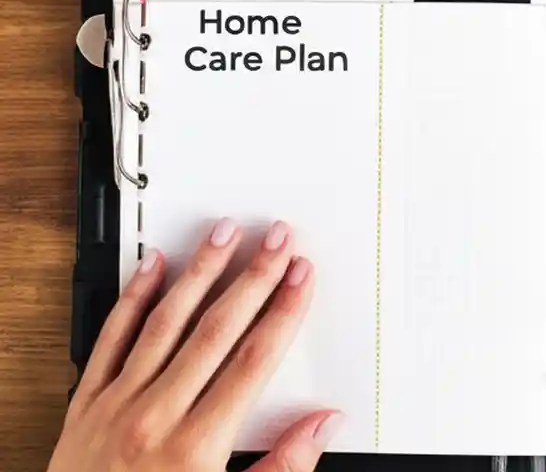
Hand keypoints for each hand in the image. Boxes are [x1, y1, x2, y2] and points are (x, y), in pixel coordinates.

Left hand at [50, 219, 339, 471]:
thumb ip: (283, 468)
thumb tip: (323, 426)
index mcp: (197, 447)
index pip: (253, 361)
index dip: (284, 312)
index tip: (302, 277)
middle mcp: (155, 417)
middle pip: (217, 330)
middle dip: (254, 277)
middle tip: (276, 238)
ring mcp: (116, 406)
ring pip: (165, 322)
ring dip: (199, 272)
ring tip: (223, 234)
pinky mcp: (84, 406)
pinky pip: (110, 339)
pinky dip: (132, 299)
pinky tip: (152, 266)